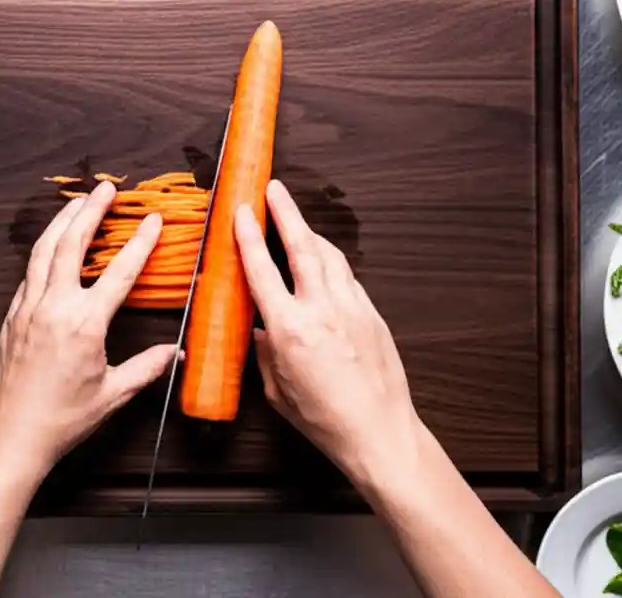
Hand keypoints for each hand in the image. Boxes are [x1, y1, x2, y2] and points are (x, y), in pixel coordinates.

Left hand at [0, 181, 176, 480]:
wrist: (9, 437)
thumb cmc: (62, 421)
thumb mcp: (113, 394)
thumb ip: (147, 367)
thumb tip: (177, 352)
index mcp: (84, 324)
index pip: (120, 271)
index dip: (140, 242)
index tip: (154, 219)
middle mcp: (54, 308)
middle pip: (72, 244)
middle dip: (91, 211)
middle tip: (106, 188)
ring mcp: (28, 309)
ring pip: (43, 251)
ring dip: (62, 222)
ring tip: (77, 203)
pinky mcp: (12, 318)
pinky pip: (29, 274)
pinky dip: (42, 253)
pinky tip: (51, 248)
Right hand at [233, 180, 423, 489]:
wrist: (379, 433)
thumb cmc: (324, 421)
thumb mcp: (276, 391)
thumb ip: (263, 353)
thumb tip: (257, 330)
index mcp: (290, 329)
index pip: (262, 270)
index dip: (249, 237)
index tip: (242, 212)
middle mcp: (322, 310)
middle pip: (302, 246)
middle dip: (286, 213)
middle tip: (275, 189)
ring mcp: (352, 309)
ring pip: (330, 256)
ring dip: (311, 233)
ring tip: (297, 220)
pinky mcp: (372, 315)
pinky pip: (348, 278)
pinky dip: (332, 263)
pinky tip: (324, 262)